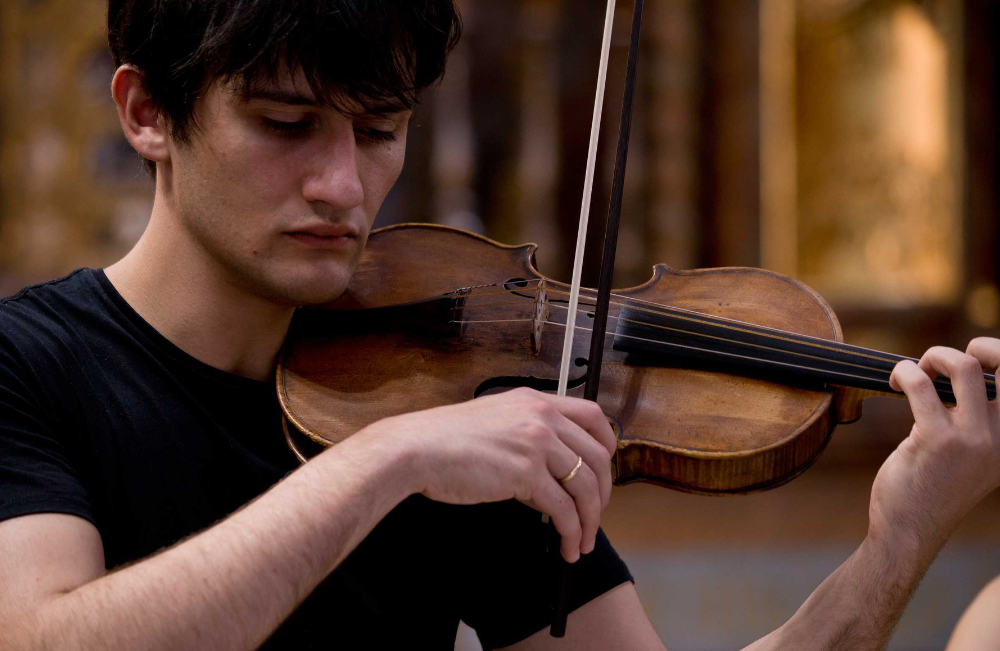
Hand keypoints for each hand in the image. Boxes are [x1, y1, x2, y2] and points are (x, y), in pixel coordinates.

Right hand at [363, 387, 616, 561]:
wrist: (416, 448)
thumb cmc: (445, 440)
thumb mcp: (494, 421)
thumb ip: (525, 437)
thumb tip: (547, 479)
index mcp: (535, 401)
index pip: (593, 415)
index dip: (607, 445)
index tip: (605, 468)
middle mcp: (541, 417)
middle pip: (596, 456)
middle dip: (603, 491)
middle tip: (595, 513)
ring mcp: (536, 443)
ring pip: (585, 486)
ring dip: (590, 519)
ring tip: (582, 540)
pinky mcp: (526, 473)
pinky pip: (564, 508)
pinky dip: (571, 531)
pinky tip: (566, 544)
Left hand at [872, 338, 999, 552]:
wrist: (910, 531)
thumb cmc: (933, 489)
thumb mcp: (971, 455)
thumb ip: (976, 420)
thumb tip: (963, 372)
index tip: (973, 358)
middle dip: (982, 346)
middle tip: (946, 360)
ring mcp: (972, 438)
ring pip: (965, 366)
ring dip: (935, 356)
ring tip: (916, 371)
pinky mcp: (936, 440)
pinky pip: (921, 384)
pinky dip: (904, 373)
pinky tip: (895, 382)